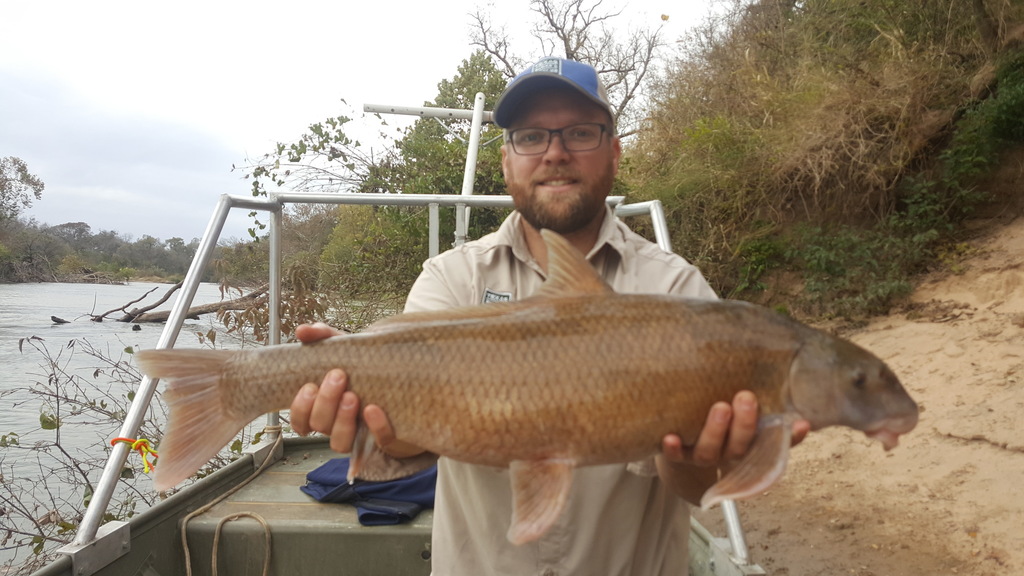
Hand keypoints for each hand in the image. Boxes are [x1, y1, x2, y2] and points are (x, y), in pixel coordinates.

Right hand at [289, 323, 423, 458]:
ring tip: (352, 396)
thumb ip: (322, 337)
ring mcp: (360, 434)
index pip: (301, 421)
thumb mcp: (343, 349)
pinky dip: (376, 427)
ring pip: (340, 442)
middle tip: (338, 376)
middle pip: (320, 425)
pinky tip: (373, 409)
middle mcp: (337, 426)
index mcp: (322, 408)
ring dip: (343, 420)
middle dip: (325, 402)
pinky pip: (379, 440)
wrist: (403, 376)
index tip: (310, 386)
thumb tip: (302, 330)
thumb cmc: (364, 367)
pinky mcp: (385, 436)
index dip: (300, 409)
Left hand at [656, 390, 810, 503]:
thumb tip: (802, 414)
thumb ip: (771, 415)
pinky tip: (670, 437)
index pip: (772, 446)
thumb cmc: (722, 428)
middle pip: (739, 446)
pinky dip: (672, 448)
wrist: (683, 452)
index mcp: (748, 448)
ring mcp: (702, 455)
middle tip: (746, 397)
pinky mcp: (677, 454)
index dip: (789, 438)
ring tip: (720, 407)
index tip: (801, 422)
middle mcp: (727, 454)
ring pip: (710, 451)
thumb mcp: (747, 421)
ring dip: (715, 431)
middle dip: (744, 424)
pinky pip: (675, 456)